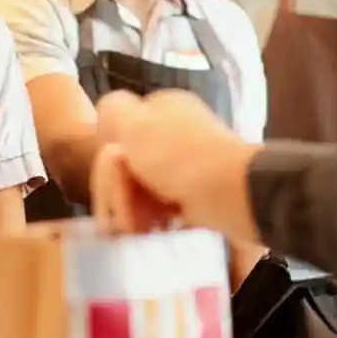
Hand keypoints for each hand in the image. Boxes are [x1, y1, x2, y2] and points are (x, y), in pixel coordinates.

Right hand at [94, 89, 259, 235]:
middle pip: (128, 162)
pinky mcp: (195, 195)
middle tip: (121, 210)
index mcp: (162, 108)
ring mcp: (186, 165)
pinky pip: (161, 206)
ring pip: (142, 187)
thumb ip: (112, 109)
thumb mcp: (134, 122)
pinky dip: (153, 219)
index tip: (108, 173)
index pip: (118, 128)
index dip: (106, 154)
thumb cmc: (177, 156)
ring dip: (133, 209)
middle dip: (119, 189)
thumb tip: (106, 116)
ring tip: (138, 226)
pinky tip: (153, 229)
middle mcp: (175, 132)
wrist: (230, 194)